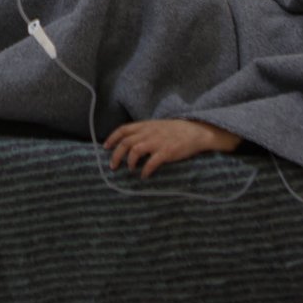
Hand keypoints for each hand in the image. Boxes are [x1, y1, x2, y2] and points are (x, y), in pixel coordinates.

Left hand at [103, 118, 241, 178]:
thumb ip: (144, 131)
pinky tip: (144, 176)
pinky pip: (152, 162)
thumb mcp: (157, 126)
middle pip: (126, 142)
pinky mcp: (167, 151)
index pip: (123, 129)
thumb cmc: (176, 130)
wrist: (197, 131)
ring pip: (135, 150)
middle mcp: (149, 132)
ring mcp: (158, 142)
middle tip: (113, 166)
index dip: (112, 138)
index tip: (105, 147)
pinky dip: (145, 170)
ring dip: (129, 162)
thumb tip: (129, 142)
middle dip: (116, 155)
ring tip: (130, 170)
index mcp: (146, 126)